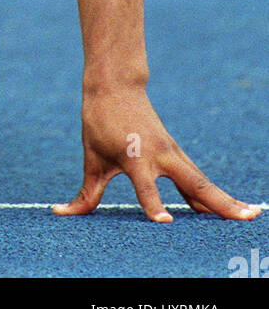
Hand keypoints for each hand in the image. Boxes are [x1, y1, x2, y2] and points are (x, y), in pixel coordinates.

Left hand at [53, 86, 262, 222]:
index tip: (165, 223)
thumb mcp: (91, 157)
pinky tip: (226, 210)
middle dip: (217, 203)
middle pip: (193, 183)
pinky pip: (195, 178)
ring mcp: (172, 153)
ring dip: (224, 199)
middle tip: (243, 217)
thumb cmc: (100, 121)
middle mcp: (159, 155)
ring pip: (201, 180)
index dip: (153, 205)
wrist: (115, 85)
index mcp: (135, 157)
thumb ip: (85, 193)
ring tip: (249, 215)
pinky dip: (210, 194)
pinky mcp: (176, 153)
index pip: (145, 187)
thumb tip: (60, 213)